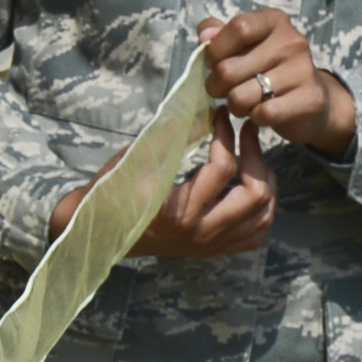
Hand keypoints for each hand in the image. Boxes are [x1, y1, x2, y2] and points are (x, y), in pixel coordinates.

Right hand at [110, 115, 275, 257]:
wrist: (96, 233)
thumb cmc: (109, 194)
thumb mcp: (135, 161)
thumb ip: (171, 136)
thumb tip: (205, 110)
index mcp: (181, 212)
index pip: (223, 168)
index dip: (227, 135)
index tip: (222, 115)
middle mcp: (202, 234)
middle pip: (255, 195)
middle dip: (256, 156)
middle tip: (246, 132)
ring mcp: (210, 245)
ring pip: (263, 216)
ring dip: (266, 182)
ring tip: (254, 157)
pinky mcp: (213, 251)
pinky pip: (256, 234)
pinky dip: (263, 210)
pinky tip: (254, 187)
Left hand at [201, 7, 356, 161]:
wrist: (310, 100)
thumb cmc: (268, 67)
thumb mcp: (244, 45)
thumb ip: (219, 35)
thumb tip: (205, 36)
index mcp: (274, 21)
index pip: (238, 28)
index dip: (215, 51)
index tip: (212, 64)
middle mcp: (292, 41)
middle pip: (229, 69)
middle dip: (216, 86)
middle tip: (224, 90)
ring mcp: (303, 70)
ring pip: (241, 96)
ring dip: (234, 105)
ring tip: (243, 102)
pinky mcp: (310, 100)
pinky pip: (264, 113)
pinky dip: (255, 117)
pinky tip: (260, 113)